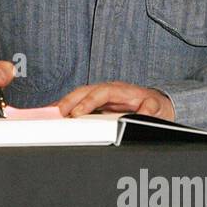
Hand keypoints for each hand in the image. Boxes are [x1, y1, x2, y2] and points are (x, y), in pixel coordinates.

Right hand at [56, 82, 174, 119]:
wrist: (156, 105)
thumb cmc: (154, 106)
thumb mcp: (157, 108)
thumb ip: (150, 109)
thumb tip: (144, 113)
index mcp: (121, 90)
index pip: (101, 93)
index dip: (88, 102)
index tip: (78, 113)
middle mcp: (108, 90)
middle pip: (84, 91)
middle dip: (69, 101)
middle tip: (57, 113)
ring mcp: (100, 97)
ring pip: (78, 97)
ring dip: (64, 105)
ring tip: (49, 115)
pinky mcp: (96, 104)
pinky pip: (78, 104)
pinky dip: (66, 109)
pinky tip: (55, 116)